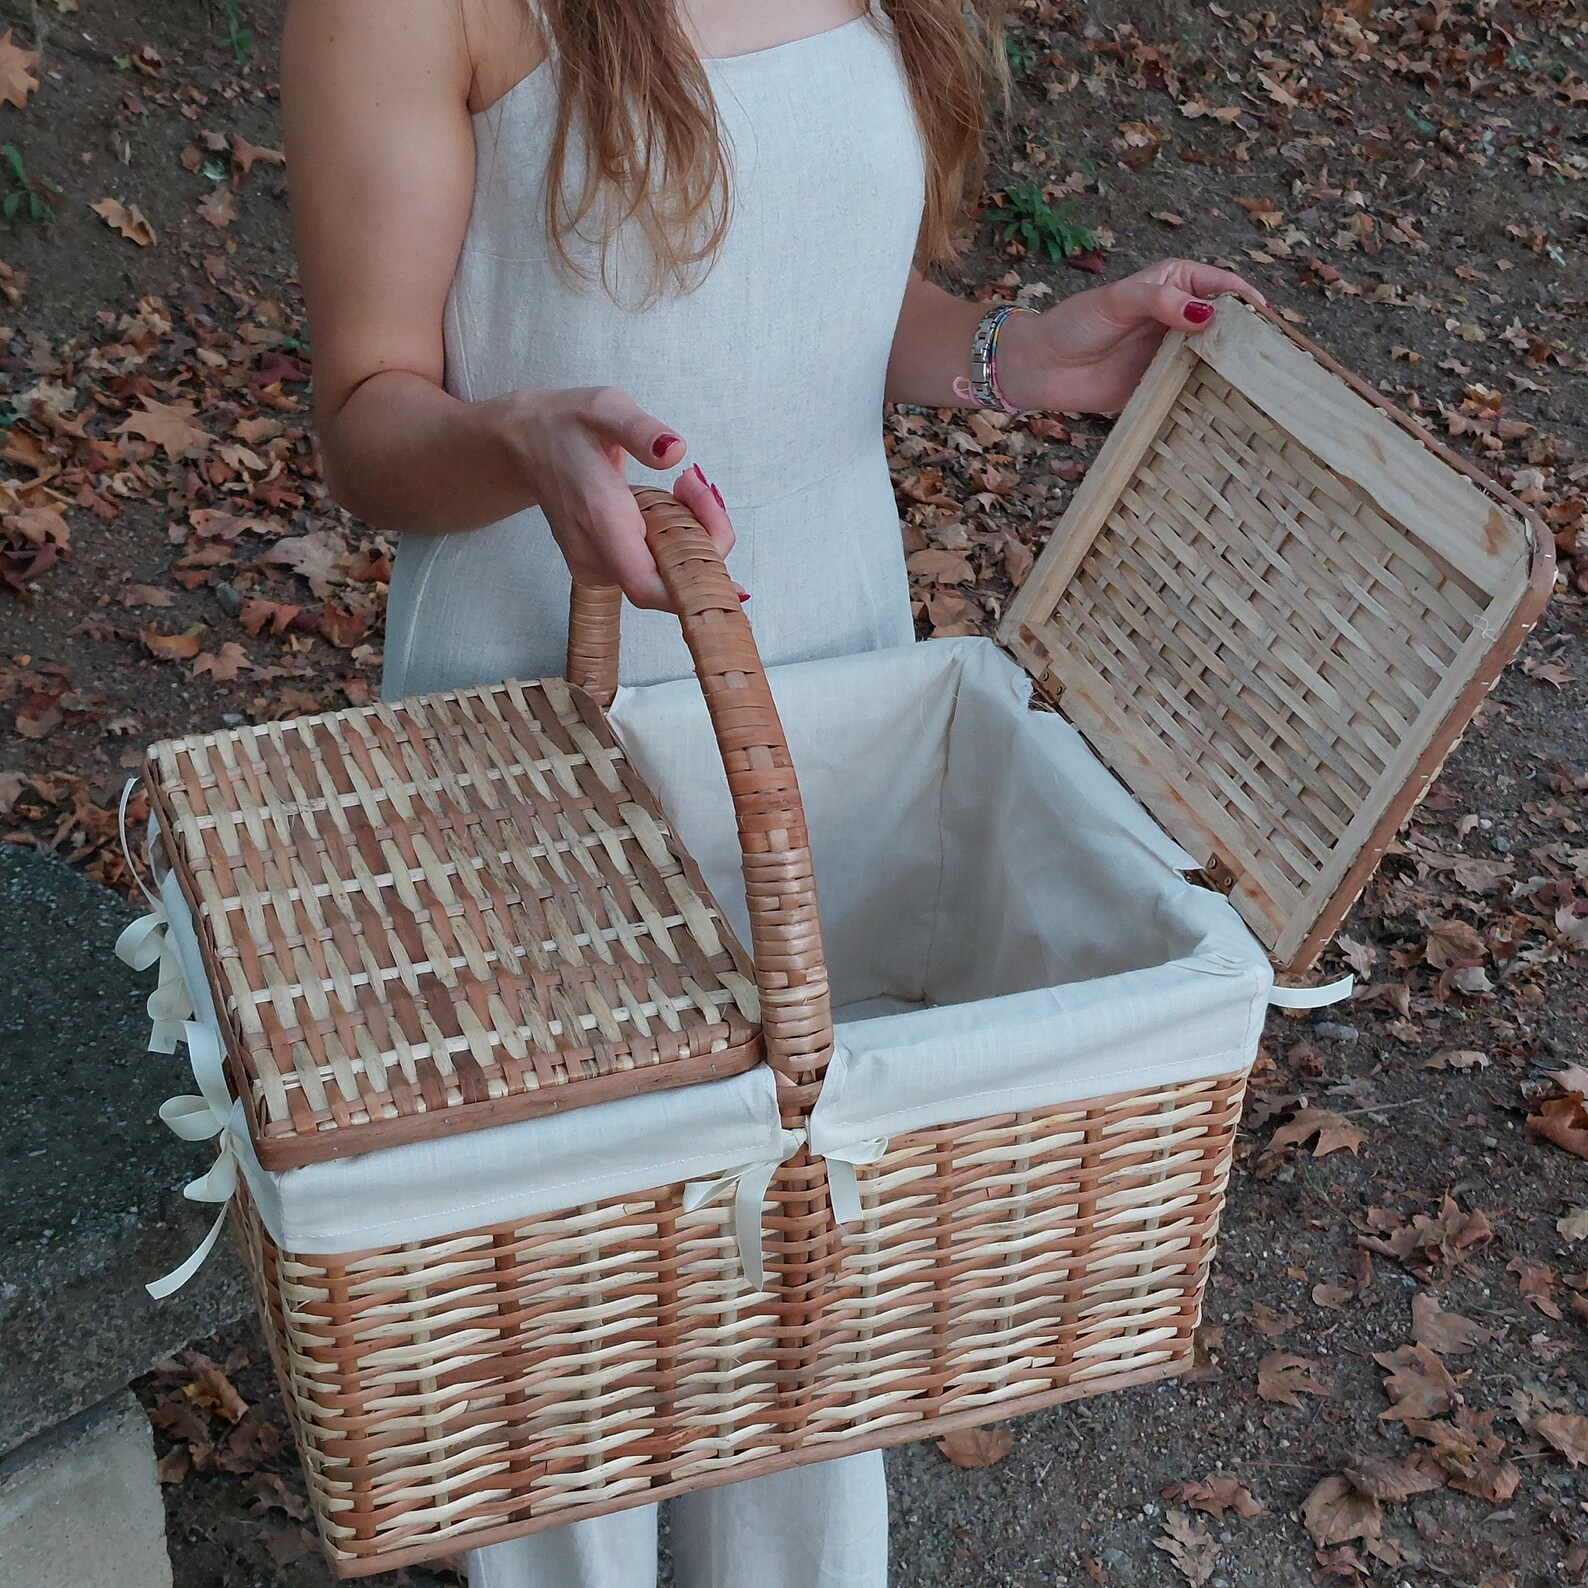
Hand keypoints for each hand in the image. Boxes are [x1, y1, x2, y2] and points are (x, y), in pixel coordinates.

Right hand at [507, 384, 734, 608]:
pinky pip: (651, 568)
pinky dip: (671, 542)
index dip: (691, 587)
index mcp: (598, 518)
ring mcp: (594, 566)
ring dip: (688, 539)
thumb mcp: (606, 407)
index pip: (647, 585)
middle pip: (667, 582)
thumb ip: (640, 429)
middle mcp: (594, 554)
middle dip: (702, 543)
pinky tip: (663, 506)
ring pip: (662, 576)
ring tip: (679, 488)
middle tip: (695, 487)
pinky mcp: (600, 567)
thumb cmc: (568, 424)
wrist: (525, 443)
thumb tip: (675, 451)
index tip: (727, 565)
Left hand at [996, 260, 1268, 416]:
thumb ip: (1160, 302)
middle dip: (1248, 338)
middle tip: (1272, 358)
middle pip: (1227, 325)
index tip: (1266, 321)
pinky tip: (1228, 405)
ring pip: (1215, 359)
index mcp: (1176, 284)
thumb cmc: (1076, 324)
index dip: (1248, 301)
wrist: (1042, 367)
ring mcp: (1174, 354)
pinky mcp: (1162, 386)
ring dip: (1232, 369)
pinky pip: (1193, 390)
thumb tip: (1206, 314)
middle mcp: (1181, 317)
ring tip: (1260, 384)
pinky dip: (1210, 396)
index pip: (1224, 287)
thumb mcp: (1118, 301)